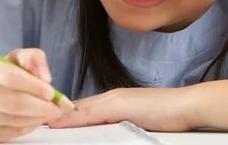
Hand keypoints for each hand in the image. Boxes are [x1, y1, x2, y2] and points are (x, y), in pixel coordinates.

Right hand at [0, 48, 62, 142]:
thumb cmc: (3, 76)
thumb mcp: (17, 60)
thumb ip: (33, 58)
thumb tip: (45, 76)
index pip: (10, 78)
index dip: (34, 86)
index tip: (51, 91)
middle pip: (13, 103)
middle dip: (40, 106)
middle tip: (56, 107)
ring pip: (14, 120)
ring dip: (38, 117)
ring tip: (49, 111)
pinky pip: (13, 132)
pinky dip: (29, 126)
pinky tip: (35, 118)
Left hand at [49, 87, 195, 131]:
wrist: (188, 106)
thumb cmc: (166, 115)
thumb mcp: (134, 118)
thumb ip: (113, 121)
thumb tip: (94, 128)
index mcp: (113, 103)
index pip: (82, 110)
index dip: (64, 117)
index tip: (47, 124)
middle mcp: (111, 99)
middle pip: (79, 108)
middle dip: (60, 117)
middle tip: (39, 124)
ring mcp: (115, 101)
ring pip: (82, 110)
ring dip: (65, 118)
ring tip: (46, 125)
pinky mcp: (121, 105)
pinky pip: (93, 112)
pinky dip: (78, 117)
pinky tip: (65, 123)